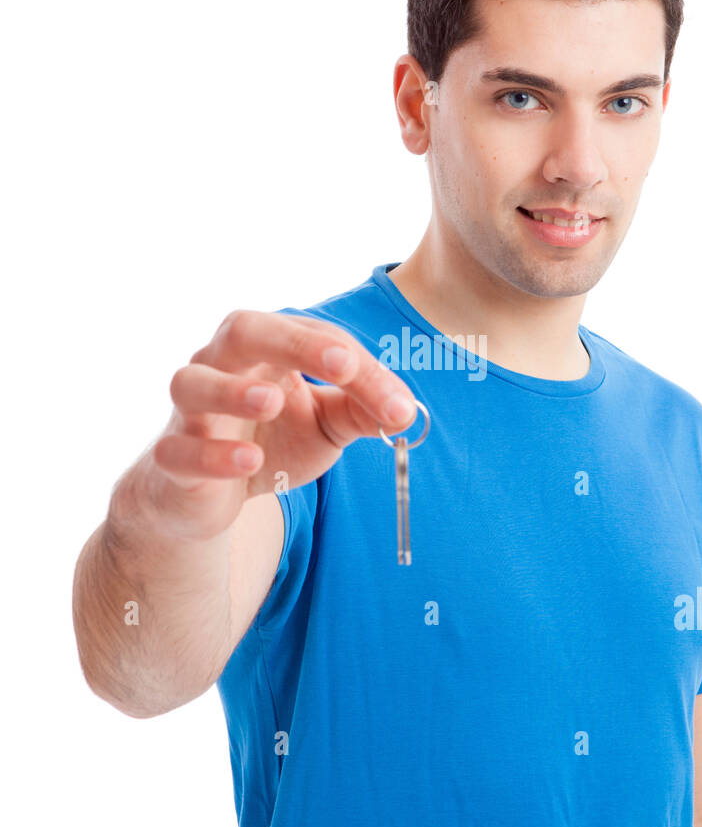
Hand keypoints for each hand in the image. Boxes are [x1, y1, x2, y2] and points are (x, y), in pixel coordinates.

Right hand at [146, 309, 416, 538]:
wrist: (204, 495)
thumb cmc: (268, 441)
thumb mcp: (325, 424)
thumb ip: (362, 411)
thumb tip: (405, 411)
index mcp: (264, 348)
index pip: (315, 341)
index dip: (359, 368)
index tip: (397, 404)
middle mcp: (219, 365)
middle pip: (243, 331)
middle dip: (293, 343)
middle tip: (342, 365)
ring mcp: (189, 411)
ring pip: (191, 383)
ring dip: (232, 390)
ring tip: (272, 401)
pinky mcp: (171, 457)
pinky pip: (179, 450)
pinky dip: (213, 454)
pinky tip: (249, 460)